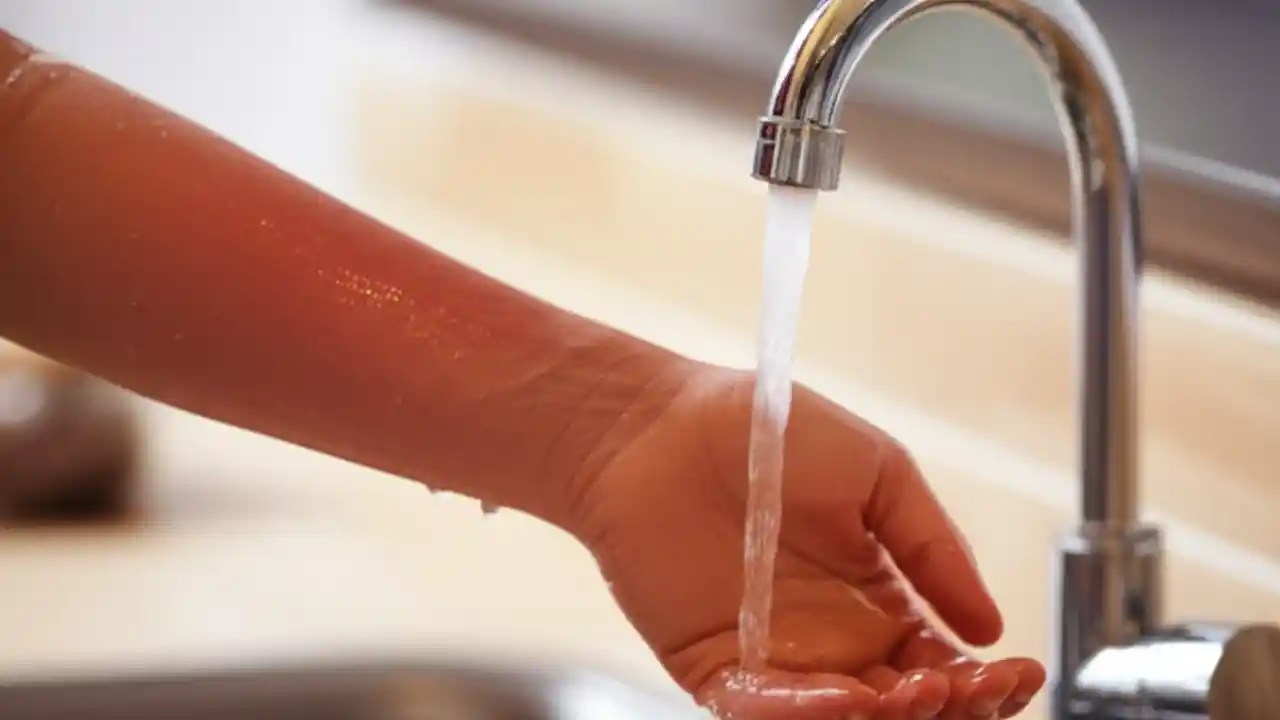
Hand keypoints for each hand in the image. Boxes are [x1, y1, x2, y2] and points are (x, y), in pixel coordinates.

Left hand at [574, 365, 1044, 718]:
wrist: (661, 425)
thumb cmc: (769, 433)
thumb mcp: (878, 473)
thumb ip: (933, 548)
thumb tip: (991, 625)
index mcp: (876, 601)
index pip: (944, 666)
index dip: (988, 682)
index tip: (1017, 672)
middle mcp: (832, 643)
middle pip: (905, 710)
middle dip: (948, 710)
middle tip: (961, 685)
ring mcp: (776, 662)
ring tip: (913, 691)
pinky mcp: (717, 670)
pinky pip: (767, 714)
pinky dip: (808, 716)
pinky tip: (848, 698)